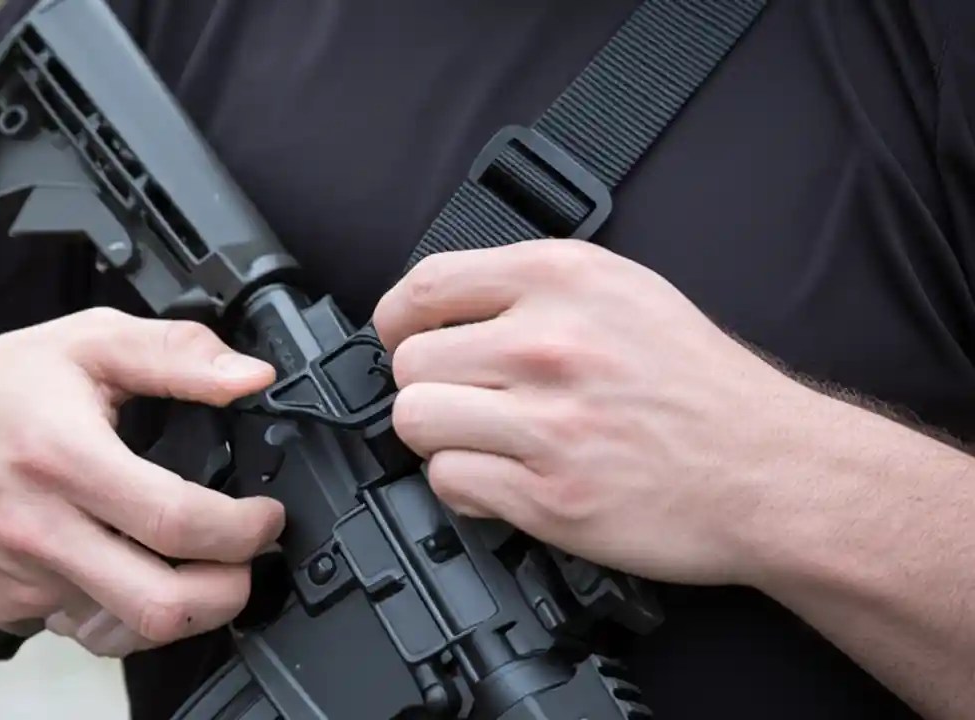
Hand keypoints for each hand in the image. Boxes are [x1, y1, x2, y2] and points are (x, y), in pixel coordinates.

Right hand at [0, 307, 284, 650]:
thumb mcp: (82, 342)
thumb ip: (175, 354)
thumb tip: (250, 377)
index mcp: (64, 457)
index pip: (176, 519)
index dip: (243, 528)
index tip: (266, 515)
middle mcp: (41, 530)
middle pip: (161, 604)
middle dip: (230, 592)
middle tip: (248, 559)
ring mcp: (24, 580)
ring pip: (131, 630)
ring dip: (188, 610)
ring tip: (206, 570)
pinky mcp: (11, 610)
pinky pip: (90, 629)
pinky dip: (130, 612)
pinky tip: (141, 575)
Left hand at [373, 240, 812, 586]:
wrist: (775, 470)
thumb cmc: (702, 385)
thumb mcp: (626, 291)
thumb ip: (534, 288)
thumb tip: (444, 305)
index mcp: (565, 279)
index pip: (425, 286)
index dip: (398, 319)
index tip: (402, 337)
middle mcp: (551, 343)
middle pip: (410, 362)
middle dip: (428, 385)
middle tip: (466, 400)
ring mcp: (549, 423)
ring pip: (416, 421)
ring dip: (441, 436)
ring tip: (486, 439)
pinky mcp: (550, 495)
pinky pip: (450, 482)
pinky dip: (467, 486)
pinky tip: (506, 478)